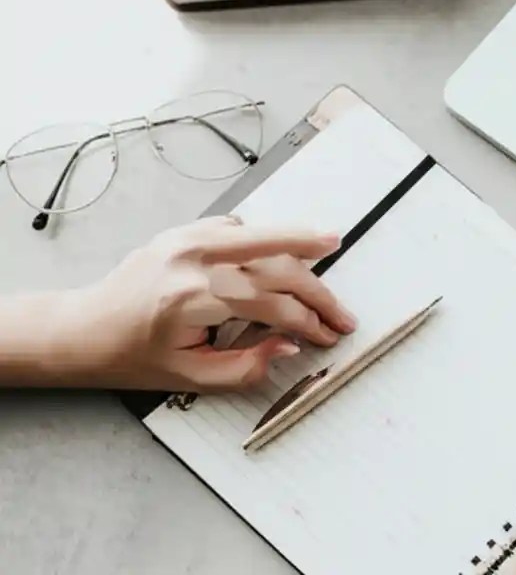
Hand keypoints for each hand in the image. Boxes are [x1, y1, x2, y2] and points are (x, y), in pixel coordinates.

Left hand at [52, 217, 355, 390]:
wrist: (84, 329)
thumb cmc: (130, 356)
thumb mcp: (191, 377)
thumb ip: (247, 366)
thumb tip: (290, 344)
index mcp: (193, 299)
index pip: (273, 306)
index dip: (309, 322)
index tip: (328, 334)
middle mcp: (193, 260)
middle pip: (276, 267)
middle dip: (316, 291)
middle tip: (340, 310)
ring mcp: (187, 239)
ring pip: (261, 236)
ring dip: (300, 243)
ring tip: (330, 243)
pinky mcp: (184, 231)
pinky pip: (238, 228)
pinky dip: (263, 238)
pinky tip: (279, 253)